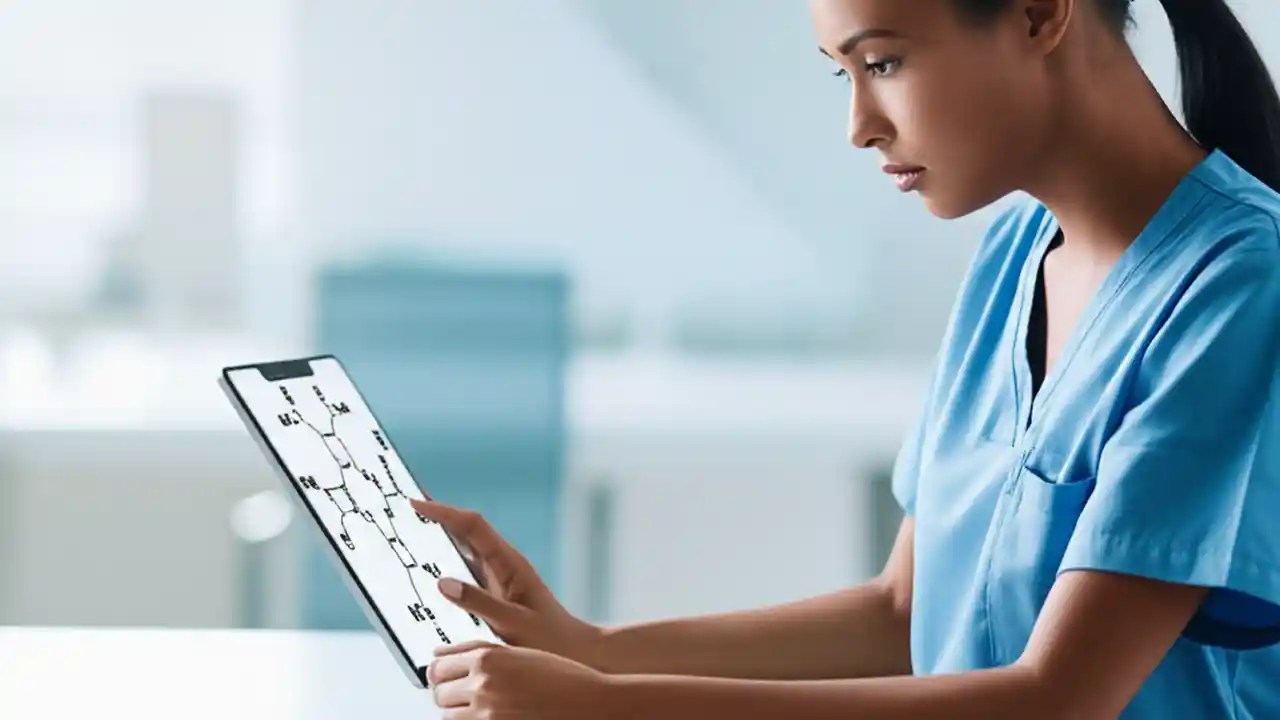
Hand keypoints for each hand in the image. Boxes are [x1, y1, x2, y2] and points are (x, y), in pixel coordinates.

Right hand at [409, 498, 602, 664]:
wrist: (577, 654)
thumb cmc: (551, 640)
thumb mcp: (515, 624)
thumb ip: (480, 603)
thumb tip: (442, 582)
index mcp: (510, 563)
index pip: (473, 526)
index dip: (443, 512)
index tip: (415, 503)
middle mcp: (502, 566)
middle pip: (465, 531)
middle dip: (436, 517)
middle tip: (405, 507)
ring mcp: (496, 580)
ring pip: (462, 552)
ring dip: (436, 541)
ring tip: (406, 531)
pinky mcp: (492, 597)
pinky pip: (463, 576)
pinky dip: (442, 568)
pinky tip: (424, 573)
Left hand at [427, 642, 616, 719]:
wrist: (590, 703)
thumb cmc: (562, 676)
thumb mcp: (518, 652)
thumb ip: (478, 651)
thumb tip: (440, 655)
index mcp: (487, 659)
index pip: (438, 667)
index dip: (441, 672)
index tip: (446, 674)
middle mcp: (483, 686)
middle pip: (439, 693)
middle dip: (449, 692)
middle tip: (467, 692)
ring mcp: (488, 714)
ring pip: (449, 715)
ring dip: (460, 710)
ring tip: (482, 706)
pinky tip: (493, 715)